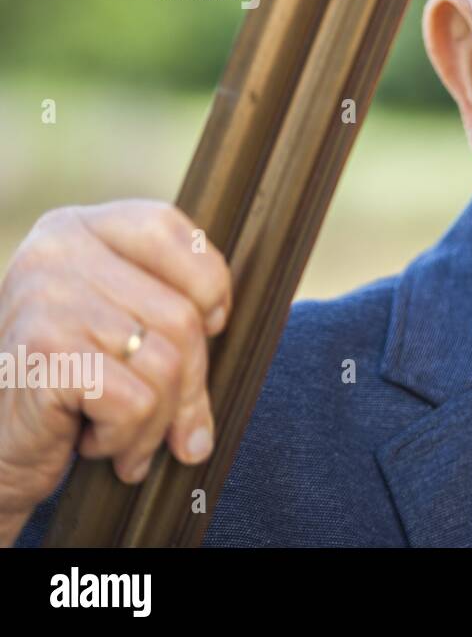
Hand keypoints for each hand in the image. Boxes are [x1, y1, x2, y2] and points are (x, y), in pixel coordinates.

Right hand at [0, 201, 230, 545]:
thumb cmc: (65, 387)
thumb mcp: (117, 330)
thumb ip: (169, 312)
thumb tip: (226, 328)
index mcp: (76, 228)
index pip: (169, 229)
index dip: (208, 283)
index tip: (210, 328)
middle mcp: (56, 251)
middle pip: (181, 314)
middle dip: (190, 385)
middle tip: (179, 430)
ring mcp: (46, 297)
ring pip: (165, 363)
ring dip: (158, 422)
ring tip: (128, 441)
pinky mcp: (45, 350)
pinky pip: (134, 401)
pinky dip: (125, 438)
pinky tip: (91, 443)